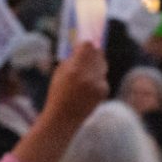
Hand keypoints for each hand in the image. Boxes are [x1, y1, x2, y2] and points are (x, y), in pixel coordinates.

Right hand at [11, 38, 108, 161]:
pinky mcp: (104, 90)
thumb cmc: (57, 94)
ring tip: (84, 75)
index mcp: (74, 69)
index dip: (86, 44)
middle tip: (88, 53)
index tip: (84, 43)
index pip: (88, 46)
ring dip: (96, 65)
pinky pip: (103, 76)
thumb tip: (83, 46)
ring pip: (102, 64)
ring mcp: (98, 83)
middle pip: (98, 53)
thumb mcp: (60, 73)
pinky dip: (97, 78)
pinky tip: (87, 88)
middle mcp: (88, 75)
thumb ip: (72, 59)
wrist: (63, 118)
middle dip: (93, 52)